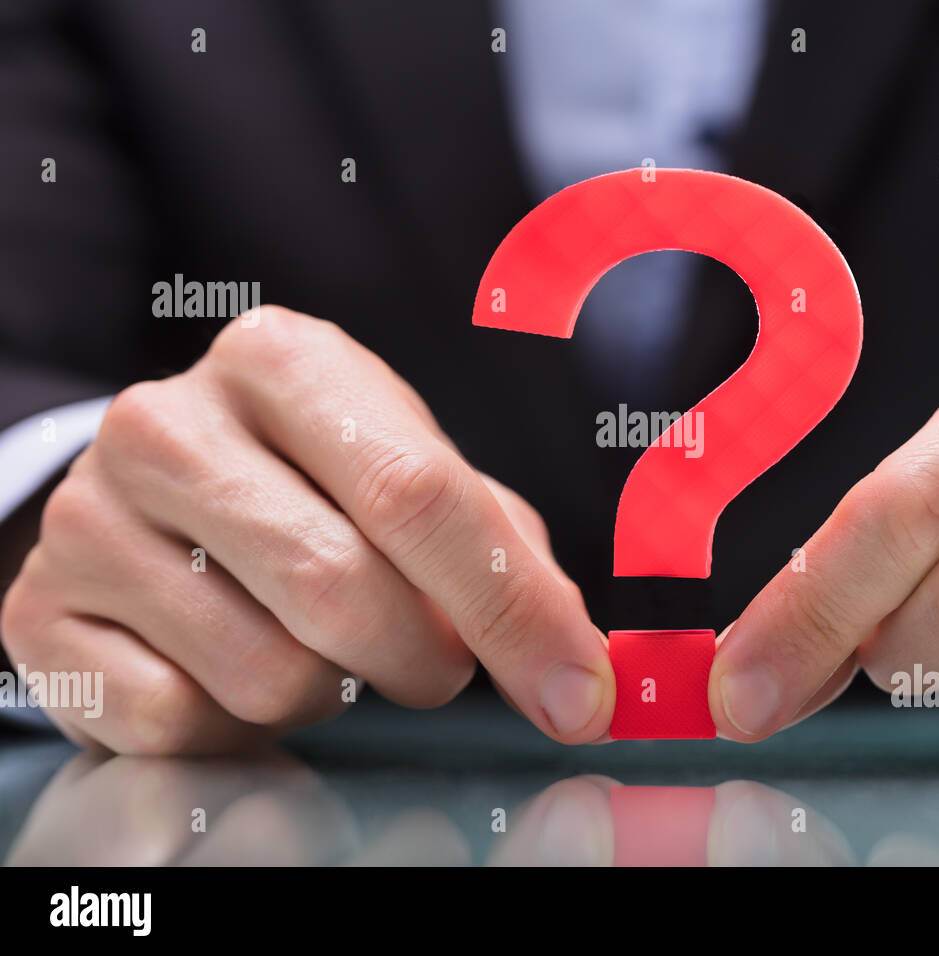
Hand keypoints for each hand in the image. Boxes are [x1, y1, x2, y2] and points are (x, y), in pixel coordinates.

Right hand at [0, 307, 612, 752]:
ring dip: (330, 691)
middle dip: (423, 661)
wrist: (156, 499)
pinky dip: (234, 725)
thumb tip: (575, 666)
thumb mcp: (411, 471)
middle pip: (343, 590)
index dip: (514, 609)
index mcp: (282, 361)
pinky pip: (181, 723)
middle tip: (432, 664)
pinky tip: (228, 663)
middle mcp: (168, 422)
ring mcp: (89, 517)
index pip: (420, 494)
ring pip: (270, 675)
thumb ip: (501, 548)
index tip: (579, 694)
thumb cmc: (314, 483)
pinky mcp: (41, 613)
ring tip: (315, 645)